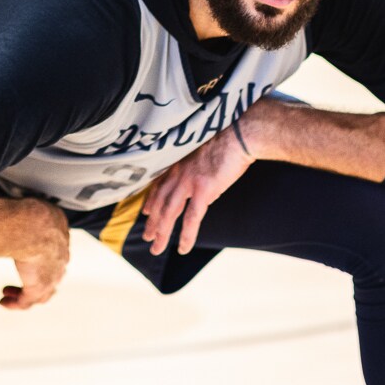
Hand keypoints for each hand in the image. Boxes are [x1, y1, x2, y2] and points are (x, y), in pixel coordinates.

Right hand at [0, 202, 70, 309]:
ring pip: (42, 291)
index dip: (43, 254)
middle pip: (53, 273)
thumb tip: (14, 210)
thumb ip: (29, 213)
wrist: (32, 226)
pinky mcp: (38, 287)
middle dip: (38, 276)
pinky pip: (27, 301)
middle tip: (22, 277)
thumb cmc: (28, 211)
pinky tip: (3, 302)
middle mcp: (62, 256)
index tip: (27, 255)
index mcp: (61, 234)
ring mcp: (52, 274)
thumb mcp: (33, 208)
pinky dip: (15, 303)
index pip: (57, 250)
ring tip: (8, 293)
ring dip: (25, 293)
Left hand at [142, 121, 253, 256]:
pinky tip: (182, 248)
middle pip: (160, 203)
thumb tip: (197, 185)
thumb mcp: (201, 156)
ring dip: (161, 233)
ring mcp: (188, 182)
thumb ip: (194, 170)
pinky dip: (186, 235)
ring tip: (156, 249)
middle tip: (146, 238)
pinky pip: (191, 218)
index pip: (158, 186)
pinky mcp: (203, 190)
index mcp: (177, 164)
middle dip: (152, 223)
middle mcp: (178, 173)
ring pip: (169, 213)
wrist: (238, 135)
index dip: (150, 201)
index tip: (145, 213)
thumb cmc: (226, 143)